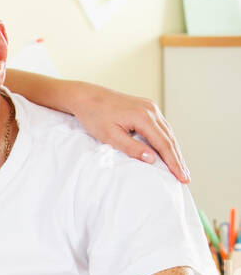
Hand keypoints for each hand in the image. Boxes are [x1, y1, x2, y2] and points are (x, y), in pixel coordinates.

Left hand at [69, 82, 189, 182]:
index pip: (164, 145)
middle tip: (186, 177)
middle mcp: (151, 110)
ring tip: (180, 168)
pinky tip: (169, 151)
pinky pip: (161, 127)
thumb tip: (152, 160)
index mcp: (144, 117)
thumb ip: (132, 148)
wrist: (87, 97)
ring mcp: (150, 107)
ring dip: (174, 151)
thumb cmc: (95, 116)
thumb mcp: (111, 136)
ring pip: (167, 132)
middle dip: (178, 159)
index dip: (174, 163)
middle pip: (170, 139)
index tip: (182, 177)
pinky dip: (166, 140)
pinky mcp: (146, 108)